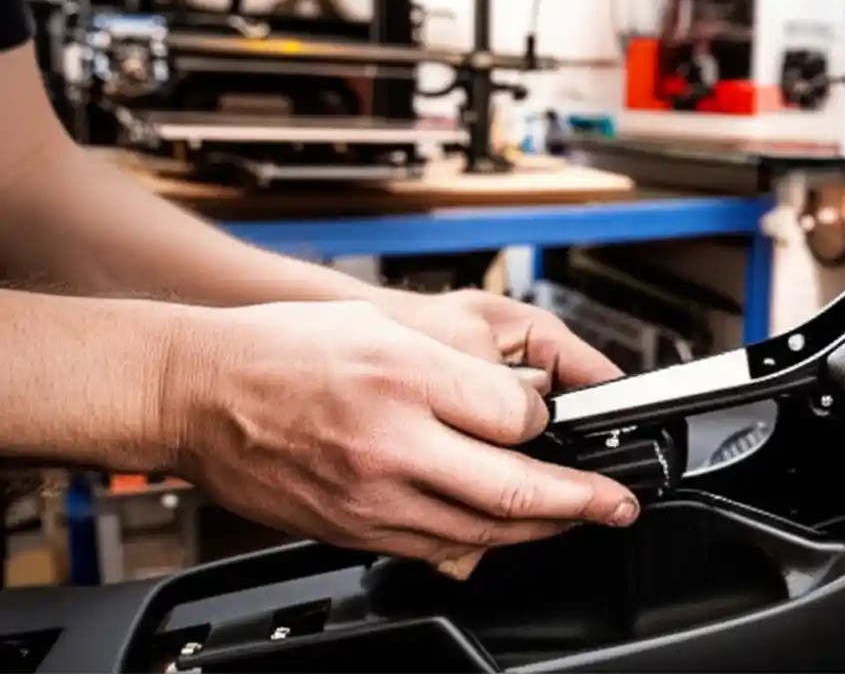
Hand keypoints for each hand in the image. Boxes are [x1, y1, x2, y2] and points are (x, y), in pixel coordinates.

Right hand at [163, 300, 639, 579]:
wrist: (194, 392)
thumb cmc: (281, 349)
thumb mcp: (385, 326)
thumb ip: (460, 369)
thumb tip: (519, 407)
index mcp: (405, 376)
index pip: (518, 417)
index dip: (553, 423)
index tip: (562, 422)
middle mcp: (392, 442)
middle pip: (515, 490)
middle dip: (584, 502)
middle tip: (618, 504)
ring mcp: (371, 496)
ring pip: (482, 533)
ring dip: (540, 530)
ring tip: (575, 519)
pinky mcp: (352, 529)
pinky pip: (434, 551)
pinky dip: (479, 546)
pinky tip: (501, 534)